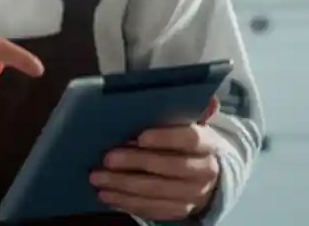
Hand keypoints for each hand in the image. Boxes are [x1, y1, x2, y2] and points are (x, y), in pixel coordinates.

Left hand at [90, 98, 221, 221]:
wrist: (210, 177)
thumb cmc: (190, 144)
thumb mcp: (192, 125)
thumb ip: (189, 111)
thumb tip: (205, 96)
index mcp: (208, 145)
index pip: (190, 139)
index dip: (165, 138)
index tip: (140, 137)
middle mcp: (204, 172)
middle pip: (168, 168)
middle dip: (135, 163)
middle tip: (107, 159)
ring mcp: (192, 195)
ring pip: (156, 192)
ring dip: (123, 186)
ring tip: (98, 179)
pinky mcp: (179, 212)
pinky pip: (152, 210)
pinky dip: (127, 203)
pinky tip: (108, 195)